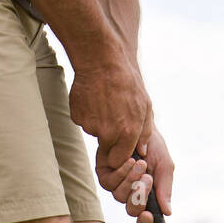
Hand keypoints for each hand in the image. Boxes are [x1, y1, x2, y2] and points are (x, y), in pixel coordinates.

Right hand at [69, 50, 152, 167]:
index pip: (119, 160)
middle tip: (114, 118)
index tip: (120, 146)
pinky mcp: (77, 117)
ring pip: (95, 133)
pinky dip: (88, 113)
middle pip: (106, 149)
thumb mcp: (145, 105)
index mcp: (127, 133)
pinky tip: (94, 98)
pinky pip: (84, 121)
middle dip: (110, 140)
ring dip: (99, 123)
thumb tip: (142, 150)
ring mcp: (90, 126)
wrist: (101, 61)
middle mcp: (108, 133)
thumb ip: (145, 132)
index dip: (119, 155)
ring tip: (105, 102)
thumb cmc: (127, 82)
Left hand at [95, 127, 173, 222]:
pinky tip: (129, 159)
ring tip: (141, 163)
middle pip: (131, 210)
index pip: (145, 218)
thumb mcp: (164, 166)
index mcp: (147, 195)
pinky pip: (110, 183)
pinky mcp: (104, 174)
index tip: (148, 216)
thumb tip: (168, 212)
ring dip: (132, 180)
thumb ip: (165, 188)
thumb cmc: (154, 146)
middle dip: (139, 196)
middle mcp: (130, 194)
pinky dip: (121, 172)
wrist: (139, 125)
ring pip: (120, 196)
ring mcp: (116, 185)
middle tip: (147, 179)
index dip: (146, 222)